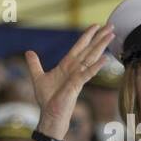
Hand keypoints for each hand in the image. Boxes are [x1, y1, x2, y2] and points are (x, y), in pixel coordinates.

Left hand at [23, 24, 114, 140]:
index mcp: (66, 65)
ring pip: (91, 58)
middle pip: (89, 49)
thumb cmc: (47, 98)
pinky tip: (105, 58)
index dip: (87, 36)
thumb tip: (28, 52)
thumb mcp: (38, 77)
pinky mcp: (76, 85)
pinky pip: (87, 74)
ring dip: (101, 46)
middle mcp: (74, 69)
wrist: (50, 115)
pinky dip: (96, 66)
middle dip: (99, 37)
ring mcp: (77, 76)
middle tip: (111, 25)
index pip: (79, 47)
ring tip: (111, 35)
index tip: (96, 25)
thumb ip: (34, 64)